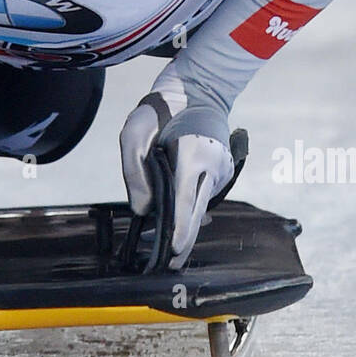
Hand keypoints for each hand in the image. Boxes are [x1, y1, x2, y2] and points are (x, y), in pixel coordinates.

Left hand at [119, 93, 233, 268]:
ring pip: (201, 206)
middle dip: (184, 240)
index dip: (179, 227)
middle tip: (171, 266)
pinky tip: (177, 226)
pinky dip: (191, 211)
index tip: (174, 250)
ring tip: (171, 253)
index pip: (185, 197)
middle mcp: (212, 165)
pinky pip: (202, 197)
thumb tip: (142, 210)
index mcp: (192, 152)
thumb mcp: (135, 130)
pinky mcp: (220, 172)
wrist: (199, 90)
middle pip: (196, 211)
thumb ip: (134, 169)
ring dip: (186, 226)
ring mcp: (220, 169)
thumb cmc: (161, 108)